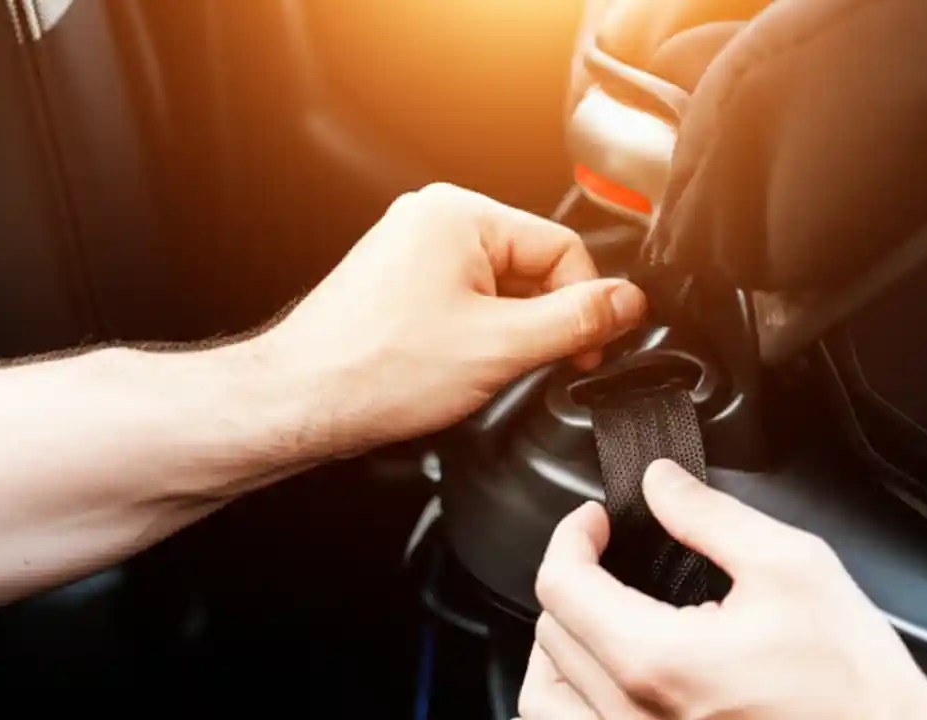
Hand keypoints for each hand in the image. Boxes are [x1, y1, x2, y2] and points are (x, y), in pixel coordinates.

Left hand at [250, 183, 645, 459]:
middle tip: (534, 366)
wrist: (299, 402)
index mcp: (459, 213)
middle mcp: (433, 219)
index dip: (585, 304)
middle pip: (532, 266)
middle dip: (542, 320)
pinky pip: (467, 299)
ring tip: (481, 369)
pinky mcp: (401, 281)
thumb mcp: (501, 347)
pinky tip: (458, 366)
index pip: (563, 248)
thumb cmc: (374, 370)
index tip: (588, 349)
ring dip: (510, 331)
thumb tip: (627, 302)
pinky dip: (479, 334)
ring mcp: (413, 248)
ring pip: (501, 288)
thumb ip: (576, 320)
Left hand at [520, 460, 926, 719]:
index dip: (572, 536)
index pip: (561, 585)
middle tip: (605, 554)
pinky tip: (600, 676)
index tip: (595, 521)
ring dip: (557, 645)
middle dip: (571, 578)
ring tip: (592, 614)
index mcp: (658, 659)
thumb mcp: (790, 566)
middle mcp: (633, 717)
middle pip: (551, 633)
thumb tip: (659, 483)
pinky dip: (568, 700)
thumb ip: (709, 517)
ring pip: (543, 697)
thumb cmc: (851, 680)